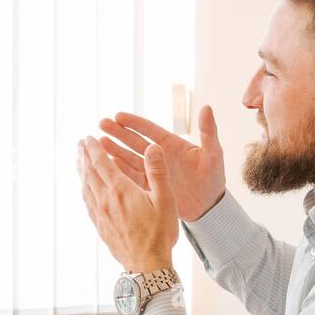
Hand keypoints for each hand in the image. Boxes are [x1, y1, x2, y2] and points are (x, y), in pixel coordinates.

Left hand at [76, 136, 177, 274]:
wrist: (147, 266)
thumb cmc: (159, 234)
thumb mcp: (165, 200)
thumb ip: (157, 172)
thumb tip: (152, 147)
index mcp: (120, 191)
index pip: (102, 163)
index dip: (93, 148)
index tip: (88, 137)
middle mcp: (105, 201)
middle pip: (89, 173)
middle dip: (84, 156)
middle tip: (80, 144)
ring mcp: (100, 214)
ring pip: (85, 187)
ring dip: (81, 171)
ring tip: (79, 160)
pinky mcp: (99, 226)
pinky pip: (87, 202)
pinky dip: (83, 188)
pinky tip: (85, 187)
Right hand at [98, 105, 226, 221]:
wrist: (209, 207)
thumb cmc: (214, 178)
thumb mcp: (213, 153)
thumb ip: (208, 131)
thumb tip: (207, 107)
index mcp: (172, 144)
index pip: (149, 130)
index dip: (134, 123)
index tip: (118, 116)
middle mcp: (159, 156)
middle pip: (134, 141)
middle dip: (118, 133)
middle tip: (101, 124)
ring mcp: (153, 171)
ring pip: (130, 158)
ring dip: (115, 150)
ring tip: (100, 143)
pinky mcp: (150, 186)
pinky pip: (132, 177)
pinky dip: (120, 171)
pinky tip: (108, 164)